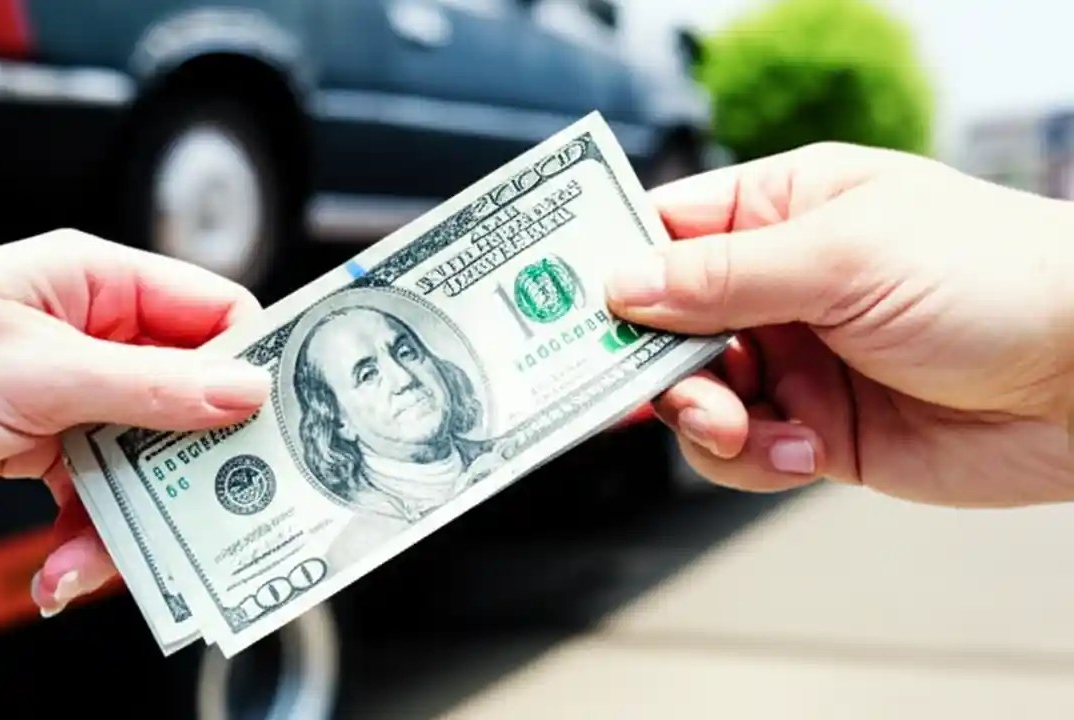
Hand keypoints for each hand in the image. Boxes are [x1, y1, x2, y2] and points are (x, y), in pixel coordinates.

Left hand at [0, 230, 269, 613]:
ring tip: (93, 560)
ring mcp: (78, 393)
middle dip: (194, 463)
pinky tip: (64, 565)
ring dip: (135, 515)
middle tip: (211, 514)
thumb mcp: (35, 372)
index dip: (250, 367)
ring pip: (150, 458)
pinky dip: (92, 532)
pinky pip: (103, 491)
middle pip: (191, 399)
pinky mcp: (54, 445)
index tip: (269, 427)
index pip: (214, 315)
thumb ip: (147, 386)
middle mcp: (100, 334)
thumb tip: (244, 391)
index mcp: (101, 284)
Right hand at [607, 142, 1073, 506]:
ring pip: (692, 396)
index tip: (558, 306)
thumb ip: (721, 277)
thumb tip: (621, 285)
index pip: (663, 228)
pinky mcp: (816, 430)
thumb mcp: (842, 257)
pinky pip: (742, 450)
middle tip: (638, 385)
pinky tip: (803, 451)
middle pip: (661, 324)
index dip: (606, 265)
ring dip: (701, 417)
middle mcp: (777, 285)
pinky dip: (754, 458)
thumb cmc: (995, 278)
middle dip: (647, 361)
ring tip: (737, 424)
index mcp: (781, 210)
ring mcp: (795, 360)